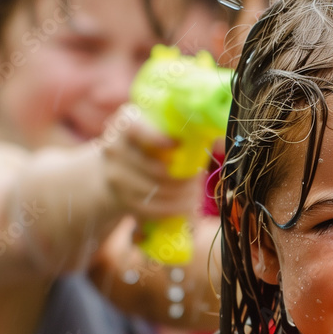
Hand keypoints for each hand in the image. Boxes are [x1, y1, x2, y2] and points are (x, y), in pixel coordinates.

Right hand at [99, 104, 201, 221]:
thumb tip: (222, 142)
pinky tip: (185, 207)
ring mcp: (115, 176)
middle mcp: (115, 148)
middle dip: (183, 178)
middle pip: (155, 169)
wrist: (111, 169)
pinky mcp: (120, 199)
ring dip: (182, 196)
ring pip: (156, 191)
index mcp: (127, 123)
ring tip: (195, 194)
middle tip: (199, 178)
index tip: (175, 145)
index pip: (136, 129)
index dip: (156, 138)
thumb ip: (184, 132)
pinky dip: (172, 210)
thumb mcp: (156, 131)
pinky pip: (151, 209)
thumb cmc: (146, 147)